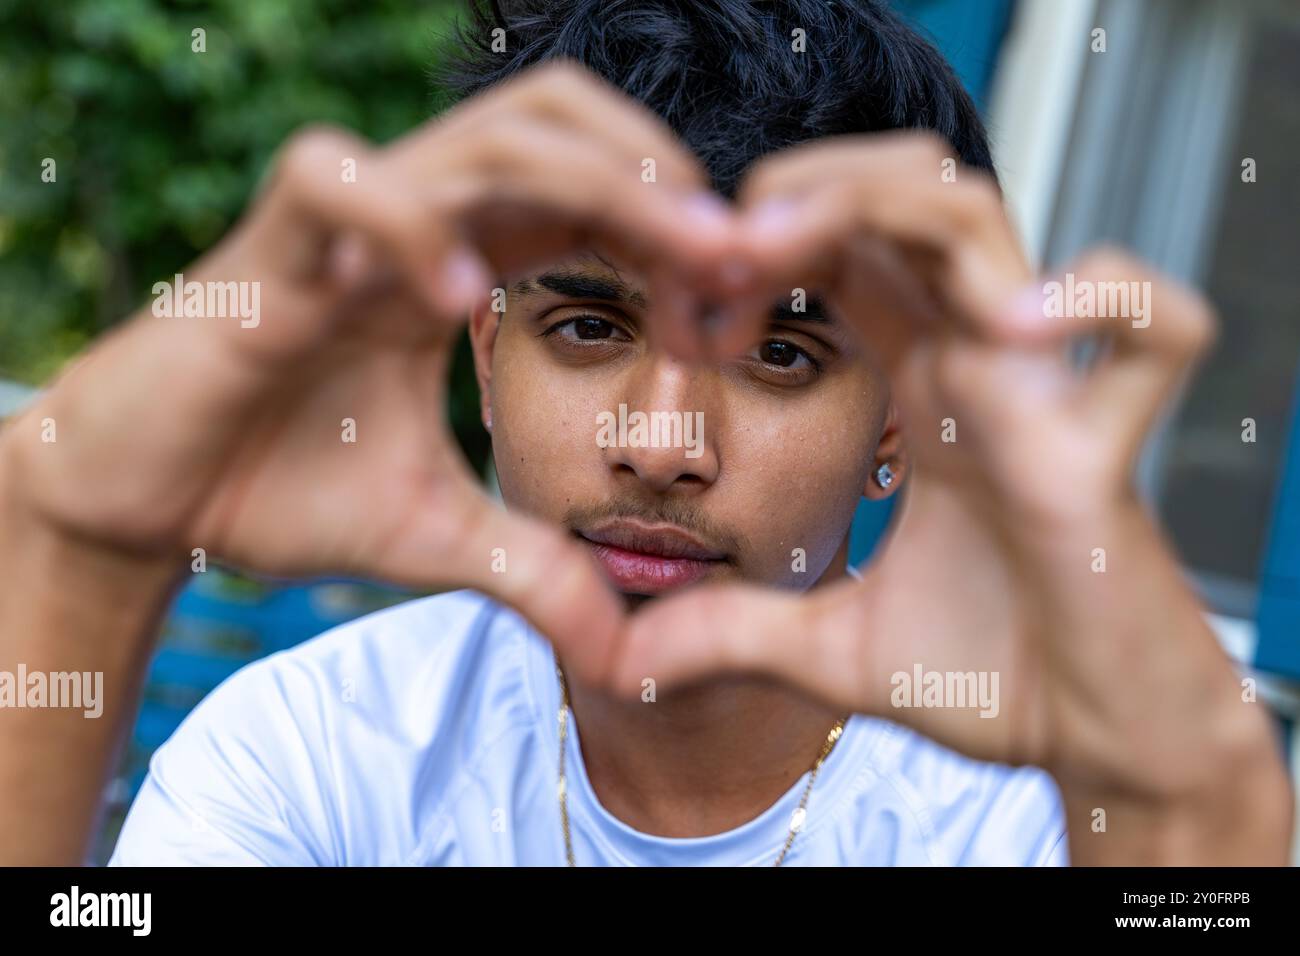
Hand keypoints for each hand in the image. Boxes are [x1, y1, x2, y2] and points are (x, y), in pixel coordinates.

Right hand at [0, 60, 738, 652]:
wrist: (140, 498)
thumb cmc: (276, 490)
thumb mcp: (437, 536)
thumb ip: (532, 570)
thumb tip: (626, 652)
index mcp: (457, 267)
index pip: (585, 200)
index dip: (674, 233)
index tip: (743, 303)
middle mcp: (412, 226)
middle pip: (558, 128)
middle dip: (663, 180)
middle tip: (743, 257)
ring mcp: (341, 228)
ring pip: (478, 134)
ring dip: (590, 181)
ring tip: (676, 254)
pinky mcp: (262, 250)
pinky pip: (337, 181)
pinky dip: (412, 229)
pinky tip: (466, 307)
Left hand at [605, 133, 1291, 860]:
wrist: (1097, 751)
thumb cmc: (991, 680)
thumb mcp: (830, 649)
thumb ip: (735, 633)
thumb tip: (628, 661)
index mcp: (922, 389)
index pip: (845, 254)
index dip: (757, 250)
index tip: (688, 314)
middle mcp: (977, 367)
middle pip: (899, 197)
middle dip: (795, 193)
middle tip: (713, 259)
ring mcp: (1039, 397)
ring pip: (975, 221)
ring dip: (868, 201)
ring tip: (776, 248)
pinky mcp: (1101, 455)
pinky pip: (1158, 332)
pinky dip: (1103, 299)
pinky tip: (1013, 331)